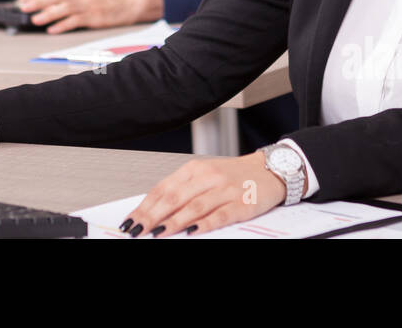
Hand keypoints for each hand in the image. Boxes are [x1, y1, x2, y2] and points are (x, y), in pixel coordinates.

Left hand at [16, 0, 162, 33]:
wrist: (127, 3)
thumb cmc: (103, 2)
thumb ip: (66, 1)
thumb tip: (44, 6)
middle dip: (37, 1)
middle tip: (23, 7)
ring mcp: (86, 7)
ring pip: (64, 8)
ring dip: (48, 13)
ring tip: (35, 19)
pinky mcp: (94, 18)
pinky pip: (76, 21)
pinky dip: (63, 25)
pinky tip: (53, 30)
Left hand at [119, 152, 286, 236]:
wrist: (270, 169)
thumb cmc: (234, 175)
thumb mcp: (205, 176)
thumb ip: (182, 190)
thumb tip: (154, 211)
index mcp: (195, 169)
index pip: (163, 188)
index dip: (145, 206)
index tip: (131, 220)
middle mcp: (208, 177)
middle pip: (174, 198)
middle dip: (152, 216)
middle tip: (137, 230)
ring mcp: (225, 190)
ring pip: (194, 207)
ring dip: (174, 222)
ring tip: (158, 233)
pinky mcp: (242, 204)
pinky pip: (220, 215)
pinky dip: (204, 224)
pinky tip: (192, 232)